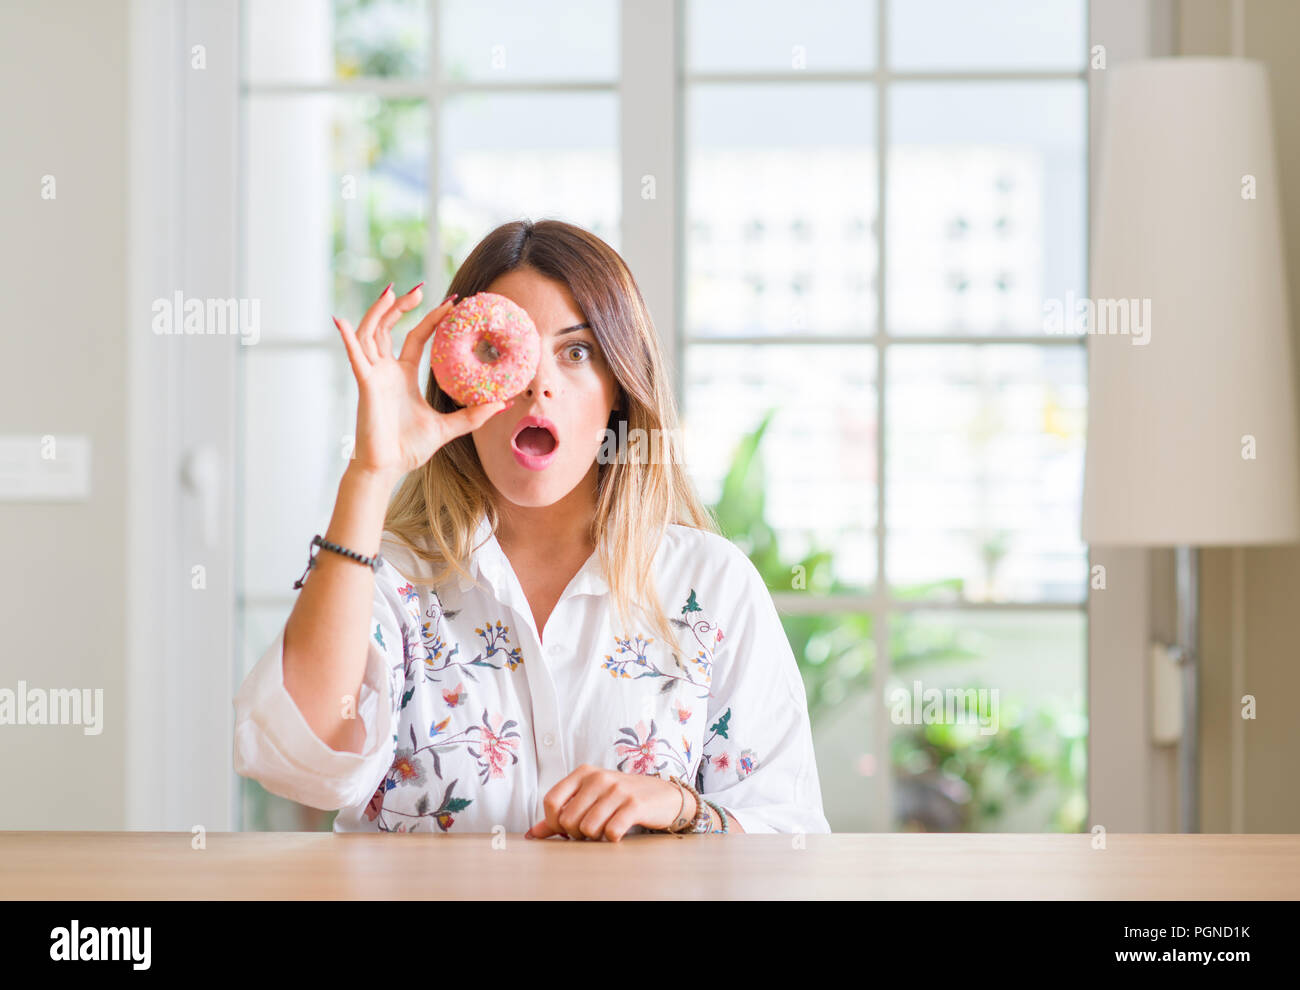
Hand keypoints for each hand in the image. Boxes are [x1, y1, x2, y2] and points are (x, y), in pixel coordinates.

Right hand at [333, 283, 513, 481]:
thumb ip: (473, 415)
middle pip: (388, 327)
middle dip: (402, 306)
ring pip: (370, 332)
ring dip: (379, 311)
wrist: (388, 468)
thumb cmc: (410, 448)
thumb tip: (504, 403)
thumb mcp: (448, 427)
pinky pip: (354, 356)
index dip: (431, 319)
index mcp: (403, 375)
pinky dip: (347, 338)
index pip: (416, 337)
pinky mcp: (365, 384)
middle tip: (421, 290)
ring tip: (393, 292)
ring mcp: (373, 374)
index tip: (451, 302)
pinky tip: (341, 320)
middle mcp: (386, 370)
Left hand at [524, 765, 692, 841]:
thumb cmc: (621, 797)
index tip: (567, 828)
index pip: (551, 801)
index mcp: (583, 772)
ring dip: (595, 837)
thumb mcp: (590, 798)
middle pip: (568, 819)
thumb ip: (560, 814)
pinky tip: (619, 831)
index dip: (554, 822)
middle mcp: (598, 777)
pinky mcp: (634, 804)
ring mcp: (617, 789)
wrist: (663, 796)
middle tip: (591, 830)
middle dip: (577, 833)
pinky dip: (612, 838)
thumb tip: (532, 833)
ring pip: (587, 828)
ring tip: (606, 829)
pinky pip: (611, 832)